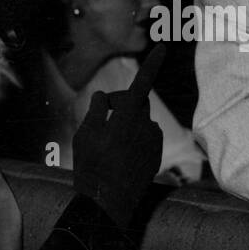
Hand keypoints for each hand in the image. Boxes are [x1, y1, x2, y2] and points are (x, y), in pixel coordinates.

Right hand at [72, 45, 165, 228]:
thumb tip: (103, 96)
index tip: (163, 46)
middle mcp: (147, 126)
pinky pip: (145, 137)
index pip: (141, 83)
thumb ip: (96, 110)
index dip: (152, 63)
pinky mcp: (155, 155)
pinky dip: (133, 138)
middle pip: (136, 101)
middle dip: (121, 102)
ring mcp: (153, 142)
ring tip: (107, 143)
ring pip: (140, 121)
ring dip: (127, 123)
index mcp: (128, 117)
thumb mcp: (85, 134)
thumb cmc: (92, 166)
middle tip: (101, 114)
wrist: (108, 202)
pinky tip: (118, 155)